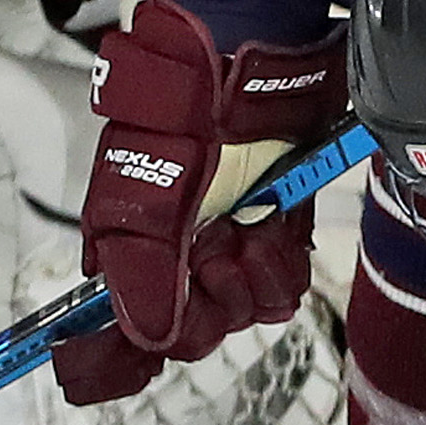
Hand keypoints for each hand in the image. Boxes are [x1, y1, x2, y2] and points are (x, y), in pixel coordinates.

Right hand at [52, 0, 343, 404]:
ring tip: (251, 221)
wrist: (246, 83)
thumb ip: (142, 282)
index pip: (147, 334)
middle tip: (220, 243)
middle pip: (208, 326)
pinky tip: (274, 219)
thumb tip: (149, 341)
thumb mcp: (146, 210)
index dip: (162, 339)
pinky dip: (284, 251)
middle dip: (222, 289)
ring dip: (257, 265)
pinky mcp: (275, 233)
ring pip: (253, 305)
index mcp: (138, 258)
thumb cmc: (183, 133)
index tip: (171, 326)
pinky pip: (287, 280)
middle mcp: (184, 260)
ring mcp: (231, 247)